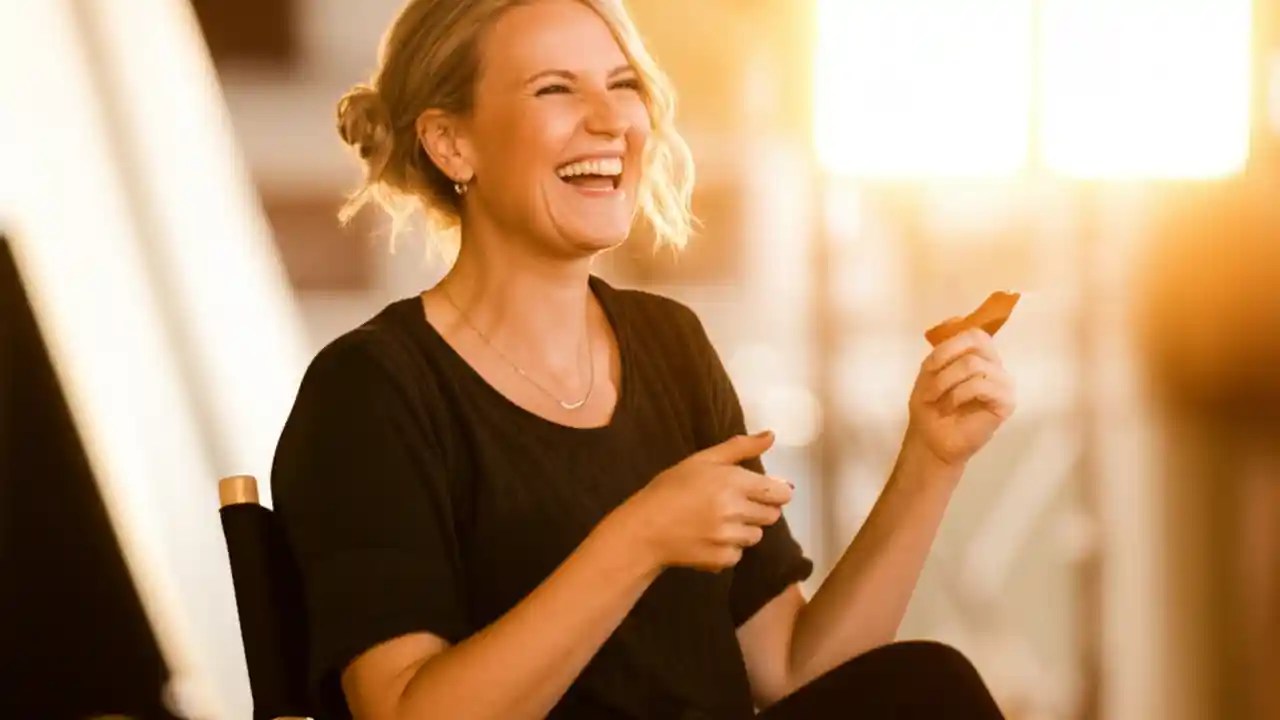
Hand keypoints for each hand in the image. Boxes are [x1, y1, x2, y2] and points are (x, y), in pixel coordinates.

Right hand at [608, 432, 793, 572]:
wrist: (644, 529)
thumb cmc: (670, 488)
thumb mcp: (702, 460)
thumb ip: (740, 447)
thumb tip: (771, 436)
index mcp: (734, 481)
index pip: (780, 493)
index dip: (775, 492)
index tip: (762, 491)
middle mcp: (736, 510)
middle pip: (772, 515)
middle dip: (759, 509)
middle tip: (735, 505)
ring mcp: (729, 538)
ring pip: (756, 536)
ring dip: (744, 529)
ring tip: (718, 521)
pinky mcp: (721, 560)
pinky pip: (739, 554)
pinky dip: (728, 549)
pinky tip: (709, 538)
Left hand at [907, 328, 1016, 468]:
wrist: (931, 439)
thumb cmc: (931, 406)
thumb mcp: (930, 371)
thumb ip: (943, 347)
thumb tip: (955, 318)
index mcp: (980, 357)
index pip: (975, 333)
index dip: (950, 343)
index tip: (931, 365)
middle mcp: (995, 367)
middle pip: (977, 342)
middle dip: (946, 361)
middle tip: (933, 383)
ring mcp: (1003, 384)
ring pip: (974, 364)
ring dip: (946, 381)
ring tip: (938, 399)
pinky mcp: (1006, 402)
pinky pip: (982, 385)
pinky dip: (958, 394)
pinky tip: (951, 406)